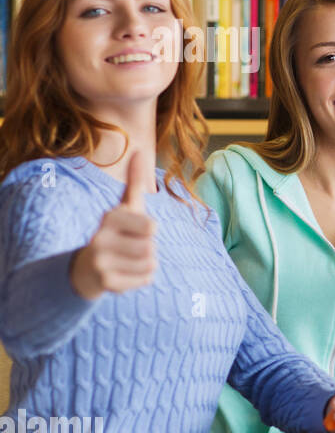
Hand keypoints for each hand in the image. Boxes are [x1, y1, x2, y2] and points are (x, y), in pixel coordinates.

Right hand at [70, 150, 156, 299]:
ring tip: (128, 260)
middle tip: (130, 248)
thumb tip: (140, 150)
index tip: (134, 230)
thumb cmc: (114, 233)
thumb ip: (133, 183)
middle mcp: (100, 237)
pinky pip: (146, 279)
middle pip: (152, 246)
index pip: (151, 226)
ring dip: (147, 263)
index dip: (149, 230)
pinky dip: (143, 278)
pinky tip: (125, 273)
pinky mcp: (105, 282)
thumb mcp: (123, 208)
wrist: (84, 269)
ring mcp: (100, 261)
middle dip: (148, 248)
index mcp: (109, 217)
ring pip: (151, 263)